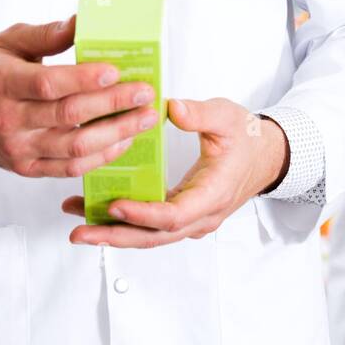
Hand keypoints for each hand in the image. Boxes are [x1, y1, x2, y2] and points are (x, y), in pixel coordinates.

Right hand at [0, 16, 159, 177]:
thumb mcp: (8, 41)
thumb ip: (46, 34)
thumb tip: (83, 20)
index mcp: (1, 82)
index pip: (46, 84)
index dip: (83, 79)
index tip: (114, 71)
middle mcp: (8, 119)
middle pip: (68, 116)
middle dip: (113, 104)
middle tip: (145, 93)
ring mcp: (17, 148)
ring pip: (75, 147)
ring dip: (117, 133)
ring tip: (145, 118)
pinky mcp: (26, 168)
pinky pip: (70, 168)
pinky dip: (101, 157)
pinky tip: (124, 140)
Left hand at [61, 98, 289, 248]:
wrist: (266, 156)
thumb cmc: (248, 138)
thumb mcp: (227, 117)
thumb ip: (200, 114)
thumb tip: (171, 108)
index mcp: (213, 193)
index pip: (174, 216)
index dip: (143, 214)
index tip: (115, 205)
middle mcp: (201, 215)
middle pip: (154, 236)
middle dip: (115, 235)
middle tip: (80, 232)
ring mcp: (192, 219)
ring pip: (149, 236)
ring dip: (114, 233)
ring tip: (77, 225)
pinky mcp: (182, 215)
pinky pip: (150, 226)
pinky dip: (123, 223)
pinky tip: (95, 211)